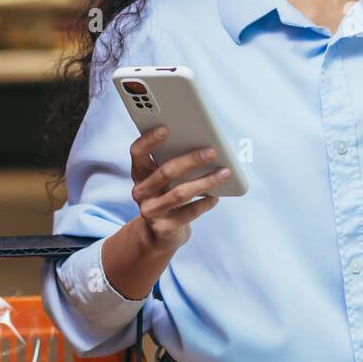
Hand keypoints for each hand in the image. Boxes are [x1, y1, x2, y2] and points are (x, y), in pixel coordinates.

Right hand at [129, 127, 229, 247]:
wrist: (161, 233)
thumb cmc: (169, 195)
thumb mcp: (167, 179)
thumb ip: (175, 162)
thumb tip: (205, 146)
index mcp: (140, 173)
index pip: (137, 153)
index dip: (148, 140)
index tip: (166, 128)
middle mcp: (141, 192)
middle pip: (165, 172)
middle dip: (190, 160)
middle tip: (212, 151)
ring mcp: (150, 211)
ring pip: (180, 193)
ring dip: (205, 181)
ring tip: (225, 173)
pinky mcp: (163, 228)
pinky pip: (189, 213)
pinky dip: (205, 203)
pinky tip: (216, 196)